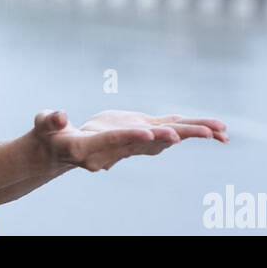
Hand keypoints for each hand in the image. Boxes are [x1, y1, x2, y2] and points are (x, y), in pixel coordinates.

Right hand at [28, 109, 218, 172]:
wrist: (61, 149)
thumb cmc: (50, 136)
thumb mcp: (45, 126)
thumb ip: (49, 120)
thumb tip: (58, 116)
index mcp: (93, 148)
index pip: (115, 142)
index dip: (132, 138)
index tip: (149, 134)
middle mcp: (118, 150)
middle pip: (149, 143)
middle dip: (175, 137)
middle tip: (200, 134)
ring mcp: (132, 144)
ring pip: (166, 138)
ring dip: (192, 134)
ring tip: (221, 132)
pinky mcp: (140, 135)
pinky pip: (168, 131)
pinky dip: (189, 128)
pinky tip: (214, 129)